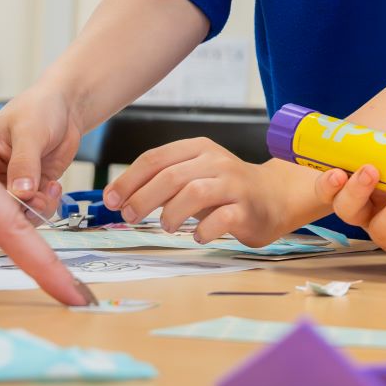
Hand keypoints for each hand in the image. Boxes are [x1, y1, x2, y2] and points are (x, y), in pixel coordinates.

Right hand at [0, 85, 81, 214]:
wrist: (67, 107)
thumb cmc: (39, 107)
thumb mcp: (29, 131)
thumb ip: (24, 163)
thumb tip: (21, 193)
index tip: (14, 204)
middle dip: (19, 208)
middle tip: (37, 199)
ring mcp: (11, 182)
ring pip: (17, 212)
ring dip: (37, 208)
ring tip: (49, 190)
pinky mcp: (32, 188)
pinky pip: (36, 208)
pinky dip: (48, 203)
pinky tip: (55, 186)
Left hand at [103, 137, 344, 248]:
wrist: (275, 197)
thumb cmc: (225, 190)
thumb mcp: (193, 175)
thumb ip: (162, 182)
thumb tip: (119, 198)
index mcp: (198, 149)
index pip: (155, 158)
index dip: (128, 180)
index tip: (111, 200)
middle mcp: (216, 162)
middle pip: (170, 176)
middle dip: (142, 198)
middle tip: (129, 217)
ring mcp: (234, 184)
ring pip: (194, 193)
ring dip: (171, 213)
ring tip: (167, 226)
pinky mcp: (247, 208)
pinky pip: (220, 219)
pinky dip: (203, 231)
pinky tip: (197, 236)